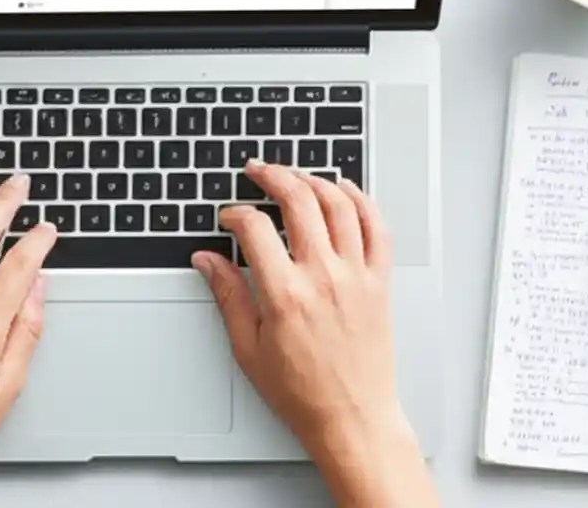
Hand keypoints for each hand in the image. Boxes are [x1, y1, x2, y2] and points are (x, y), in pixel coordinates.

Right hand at [193, 160, 437, 507]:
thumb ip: (227, 296)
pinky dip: (362, 201)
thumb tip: (207, 260)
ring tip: (297, 175)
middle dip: (273, 176)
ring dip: (315, 180)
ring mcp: (356, 276)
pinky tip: (346, 191)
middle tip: (259, 171)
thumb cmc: (302, 391)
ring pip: (339, 205)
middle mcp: (323, 278)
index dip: (235, 214)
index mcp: (285, 295)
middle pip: (298, 201)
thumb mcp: (248, 348)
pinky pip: (377, 227)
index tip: (229, 218)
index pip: (254, 230)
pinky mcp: (380, 281)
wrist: (352, 416)